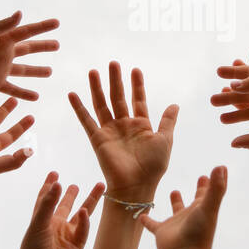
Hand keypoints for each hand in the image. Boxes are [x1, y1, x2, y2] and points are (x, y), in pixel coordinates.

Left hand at [0, 11, 59, 100]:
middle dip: (43, 47)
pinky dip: (24, 93)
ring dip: (37, 71)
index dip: (42, 27)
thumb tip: (20, 14)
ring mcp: (1, 68)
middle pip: (29, 49)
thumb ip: (3, 26)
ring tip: (50, 71)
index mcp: (4, 38)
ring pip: (24, 70)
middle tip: (57, 44)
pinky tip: (35, 97)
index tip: (57, 22)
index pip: (28, 32)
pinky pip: (13, 89)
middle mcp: (5, 53)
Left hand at [18, 171, 104, 248]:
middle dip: (71, 195)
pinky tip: (83, 211)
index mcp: (42, 220)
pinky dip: (84, 221)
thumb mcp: (38, 222)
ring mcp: (67, 235)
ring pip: (82, 214)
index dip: (49, 187)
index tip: (54, 174)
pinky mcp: (77, 244)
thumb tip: (58, 182)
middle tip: (75, 185)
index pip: (46, 199)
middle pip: (66, 206)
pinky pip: (83, 229)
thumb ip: (48, 203)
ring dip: (90, 201)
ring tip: (100, 186)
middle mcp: (55, 226)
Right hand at [68, 63, 177, 199]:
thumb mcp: (165, 140)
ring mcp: (110, 131)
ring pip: (102, 104)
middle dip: (116, 80)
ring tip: (94, 71)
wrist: (137, 185)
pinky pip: (87, 121)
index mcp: (141, 125)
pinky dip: (79, 108)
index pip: (138, 100)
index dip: (137, 85)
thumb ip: (168, 122)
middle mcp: (124, 126)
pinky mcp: (98, 139)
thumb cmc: (154, 166)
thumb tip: (175, 105)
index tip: (135, 69)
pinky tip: (72, 94)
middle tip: (113, 63)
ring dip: (98, 88)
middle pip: (118, 97)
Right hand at [140, 167, 226, 248]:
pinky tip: (141, 215)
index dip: (213, 182)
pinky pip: (153, 225)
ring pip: (176, 211)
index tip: (217, 170)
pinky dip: (147, 220)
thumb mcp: (208, 206)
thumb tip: (222, 166)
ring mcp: (177, 225)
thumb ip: (216, 187)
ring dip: (176, 202)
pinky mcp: (162, 232)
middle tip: (202, 178)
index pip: (209, 192)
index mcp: (202, 209)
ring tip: (174, 191)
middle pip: (196, 201)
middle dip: (200, 190)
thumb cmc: (199, 233)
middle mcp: (191, 216)